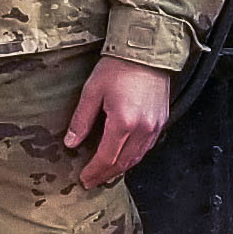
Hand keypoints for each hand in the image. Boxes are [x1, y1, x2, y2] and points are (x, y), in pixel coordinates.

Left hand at [63, 59, 174, 187]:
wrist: (147, 52)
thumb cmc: (118, 67)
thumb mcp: (92, 91)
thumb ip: (81, 120)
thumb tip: (71, 142)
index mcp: (124, 122)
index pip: (107, 158)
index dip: (94, 171)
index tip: (84, 179)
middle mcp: (143, 128)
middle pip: (123, 163)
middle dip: (106, 175)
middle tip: (92, 181)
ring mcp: (155, 126)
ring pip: (137, 157)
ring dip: (120, 168)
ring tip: (105, 173)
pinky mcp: (161, 120)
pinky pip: (147, 147)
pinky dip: (133, 156)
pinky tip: (123, 156)